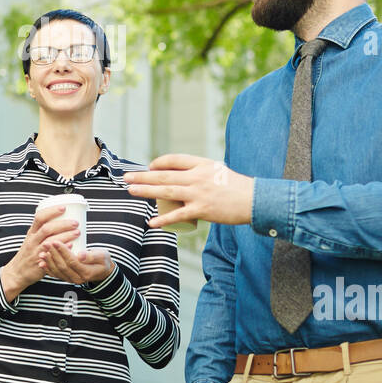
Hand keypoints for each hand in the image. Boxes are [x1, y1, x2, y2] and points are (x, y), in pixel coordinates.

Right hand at [0, 205, 80, 301]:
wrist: (17, 273)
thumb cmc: (28, 254)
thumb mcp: (31, 239)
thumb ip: (42, 231)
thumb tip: (61, 220)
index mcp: (31, 232)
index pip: (39, 217)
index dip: (52, 211)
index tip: (64, 207)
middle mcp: (32, 240)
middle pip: (47, 228)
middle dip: (63, 224)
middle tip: (75, 223)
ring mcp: (35, 251)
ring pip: (50, 241)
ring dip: (65, 236)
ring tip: (77, 232)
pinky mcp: (40, 263)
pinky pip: (51, 255)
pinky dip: (61, 249)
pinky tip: (71, 246)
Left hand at [39, 240, 114, 284]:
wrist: (102, 271)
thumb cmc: (102, 260)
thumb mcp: (102, 256)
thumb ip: (92, 256)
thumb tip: (80, 255)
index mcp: (86, 272)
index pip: (72, 261)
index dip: (63, 252)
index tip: (56, 241)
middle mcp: (77, 278)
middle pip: (62, 266)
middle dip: (53, 254)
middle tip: (46, 243)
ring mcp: (70, 280)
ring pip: (57, 271)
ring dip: (48, 261)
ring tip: (42, 251)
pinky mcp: (66, 278)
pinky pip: (55, 274)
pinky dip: (47, 268)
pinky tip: (41, 261)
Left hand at [124, 154, 254, 226]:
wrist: (254, 200)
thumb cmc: (237, 187)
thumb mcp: (218, 171)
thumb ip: (202, 172)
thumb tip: (185, 177)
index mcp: (202, 164)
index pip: (174, 159)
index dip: (159, 163)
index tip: (149, 167)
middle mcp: (197, 176)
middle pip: (164, 174)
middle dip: (142, 176)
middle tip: (126, 177)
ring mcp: (198, 193)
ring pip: (165, 190)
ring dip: (145, 191)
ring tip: (130, 191)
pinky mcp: (202, 210)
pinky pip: (178, 215)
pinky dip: (163, 219)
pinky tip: (152, 222)